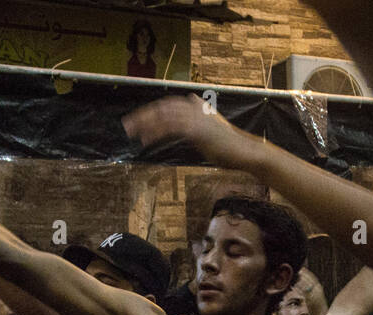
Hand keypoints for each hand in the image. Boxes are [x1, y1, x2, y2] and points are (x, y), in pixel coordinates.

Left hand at [122, 94, 260, 169]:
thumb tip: (193, 115)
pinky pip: (171, 128)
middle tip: (127, 125)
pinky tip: (146, 139)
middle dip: (144, 116)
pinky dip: (156, 132)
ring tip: (131, 132)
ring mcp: (197, 119)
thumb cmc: (229, 146)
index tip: (138, 119)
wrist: (245, 151)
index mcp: (198, 108)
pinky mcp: (197, 131)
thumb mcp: (212, 131)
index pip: (169, 105)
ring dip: (145, 124)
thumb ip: (199, 123)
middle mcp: (196, 109)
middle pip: (163, 108)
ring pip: (164, 116)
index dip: (153, 111)